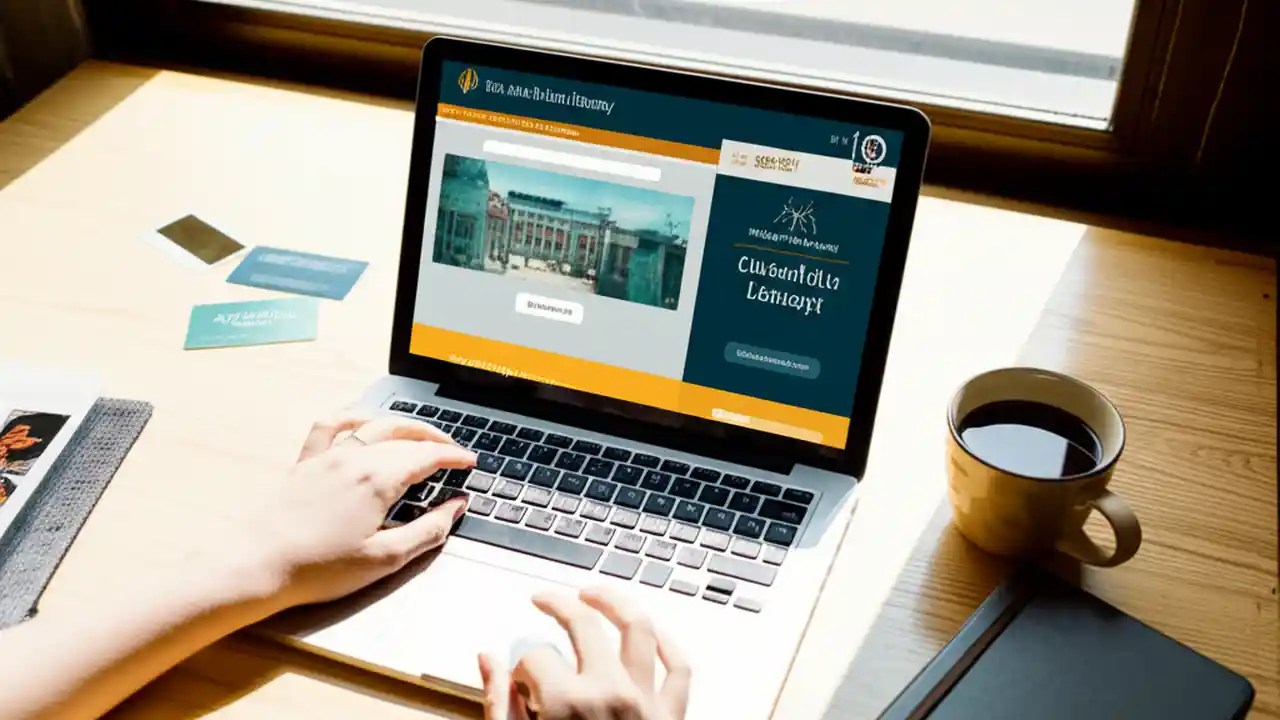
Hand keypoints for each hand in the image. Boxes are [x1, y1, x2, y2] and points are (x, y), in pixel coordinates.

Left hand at [228, 414, 476, 609]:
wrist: (259, 565)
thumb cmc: (320, 569)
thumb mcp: (385, 558)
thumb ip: (427, 530)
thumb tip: (455, 507)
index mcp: (378, 480)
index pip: (427, 457)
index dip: (454, 457)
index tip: (470, 462)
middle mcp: (355, 458)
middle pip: (405, 438)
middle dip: (435, 441)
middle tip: (454, 452)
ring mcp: (328, 456)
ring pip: (375, 425)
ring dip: (404, 426)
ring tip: (421, 434)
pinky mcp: (305, 462)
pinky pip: (331, 426)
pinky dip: (353, 418)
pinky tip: (364, 421)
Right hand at [479, 588, 690, 719]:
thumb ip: (500, 705)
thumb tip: (489, 660)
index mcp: (566, 704)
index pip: (534, 656)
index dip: (520, 665)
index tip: (519, 679)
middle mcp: (610, 692)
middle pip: (582, 622)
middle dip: (557, 603)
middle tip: (543, 599)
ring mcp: (647, 702)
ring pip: (637, 627)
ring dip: (615, 600)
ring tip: (594, 592)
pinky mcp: (673, 718)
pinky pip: (679, 667)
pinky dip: (668, 642)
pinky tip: (650, 631)